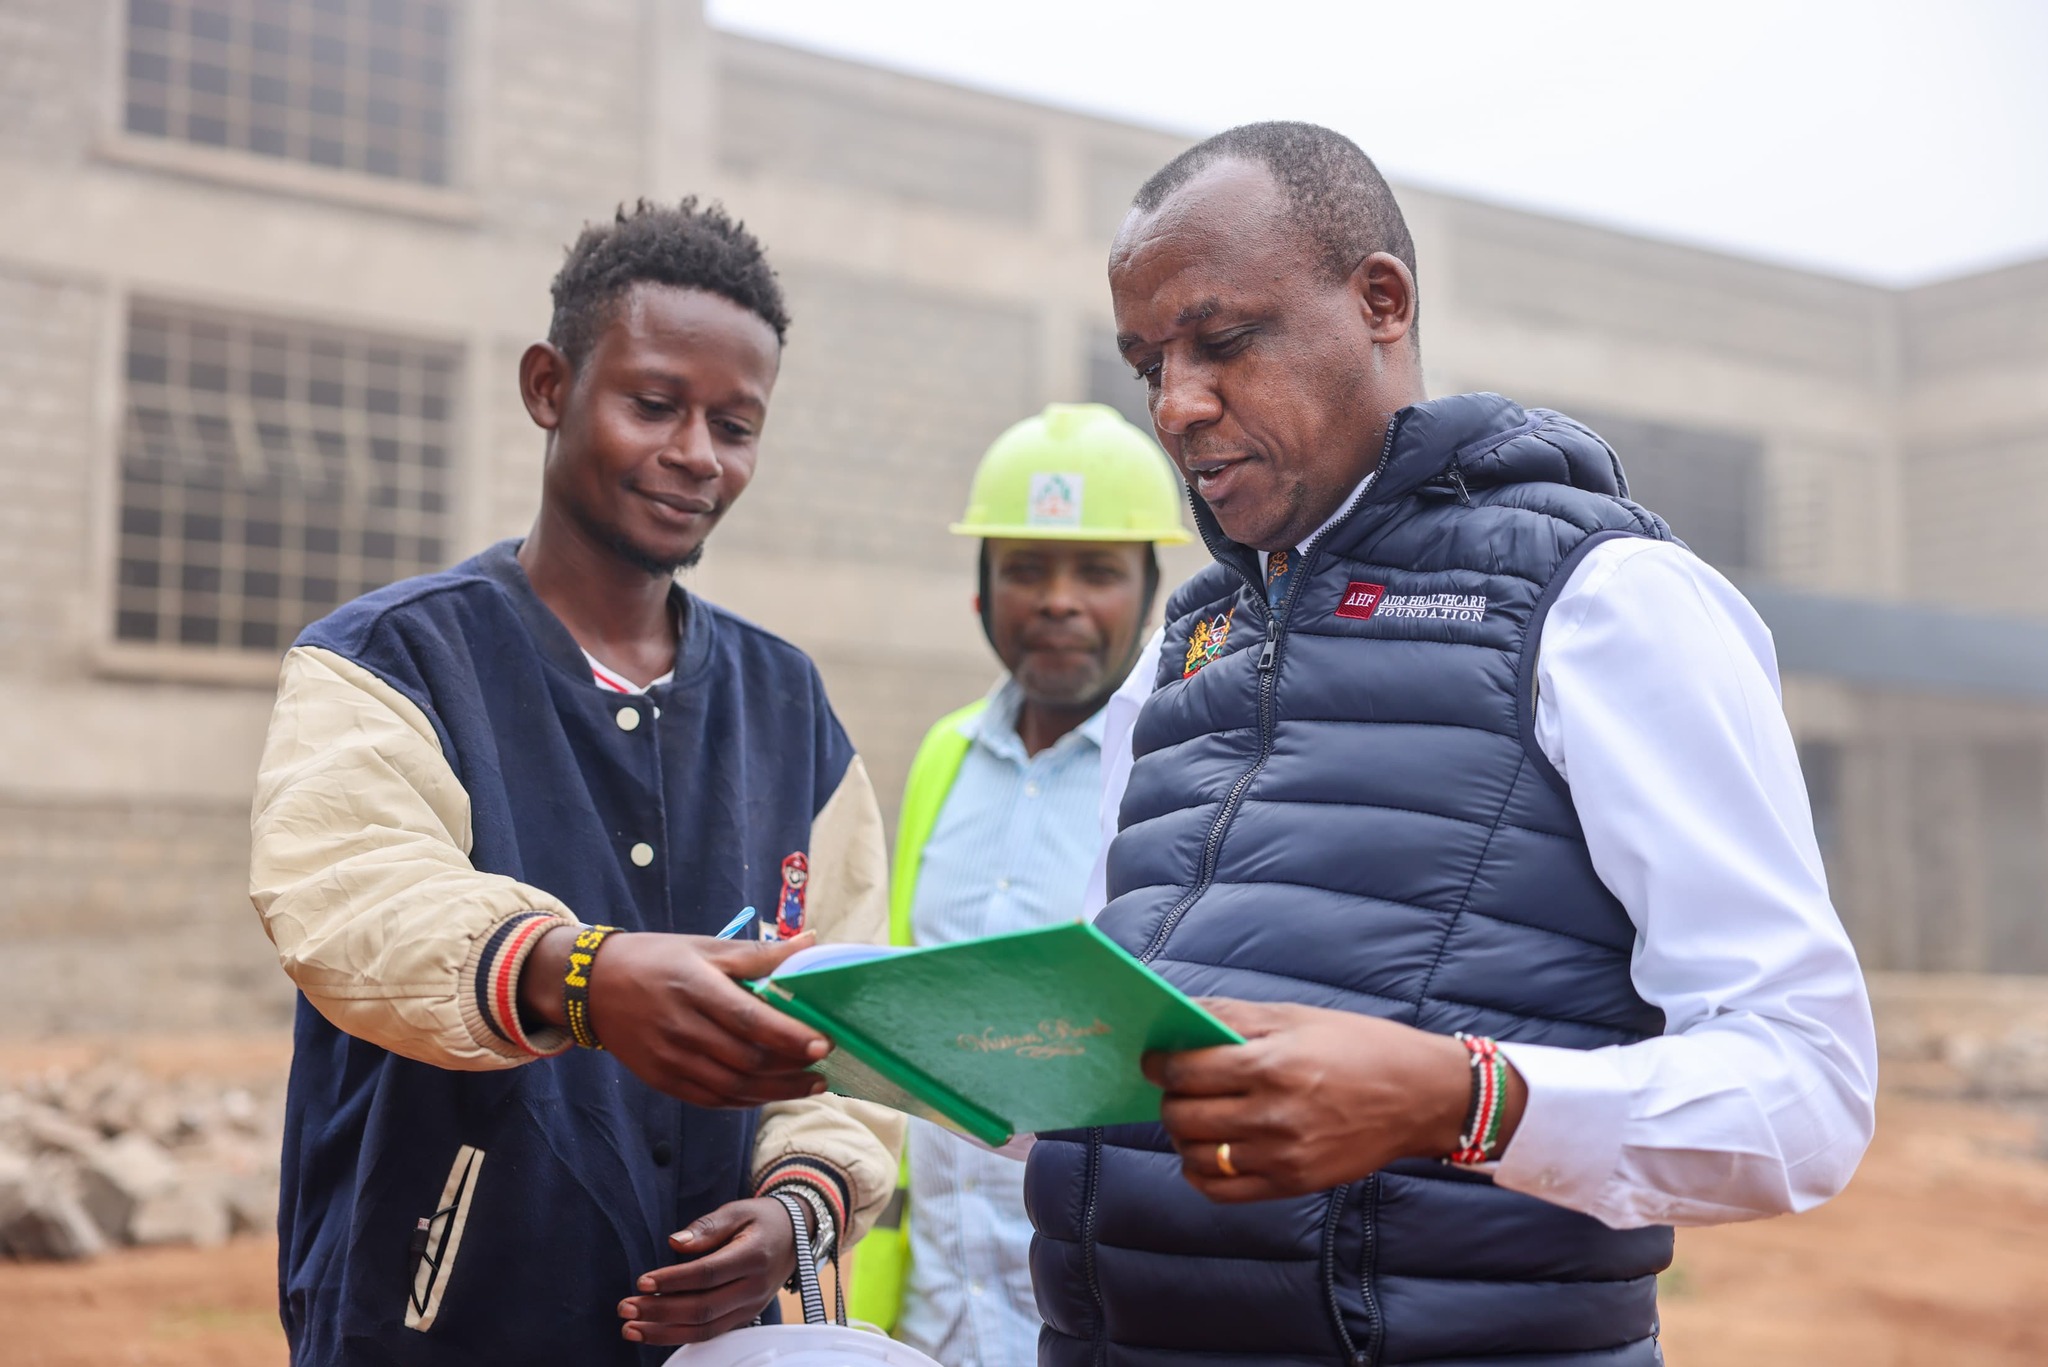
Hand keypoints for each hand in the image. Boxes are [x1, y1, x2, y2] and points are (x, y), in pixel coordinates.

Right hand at [518, 928, 830, 1106]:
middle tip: (824, 1066)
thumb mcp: (705, 947)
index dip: (788, 1036)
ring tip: (810, 1086)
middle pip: (745, 1059)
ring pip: (732, 1086)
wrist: (592, 985)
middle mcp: (681, 1026)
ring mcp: (669, 1057)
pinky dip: (746, 1100)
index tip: (824, 1044)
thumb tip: (811, 943)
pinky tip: (770, 1092)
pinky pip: (711, 1098)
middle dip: (791, 1068)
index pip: (749, 1019)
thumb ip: (759, 953)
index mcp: (694, 987)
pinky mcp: (660, 1078)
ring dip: (776, 1091)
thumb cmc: (658, 959)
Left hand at [618, 1197, 800, 1345]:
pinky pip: (711, 1334)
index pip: (708, 1274)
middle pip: (703, 1308)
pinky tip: (654, 1333)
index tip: (642, 1281)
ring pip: (705, 1329)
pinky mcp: (745, 1318)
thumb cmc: (762, 1220)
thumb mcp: (738, 1211)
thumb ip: (707, 1227)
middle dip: (660, 1311)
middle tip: (625, 1307)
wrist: (796, 1237)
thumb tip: (675, 1243)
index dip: (673, 1280)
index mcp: (754, 1256)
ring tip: (630, 1329)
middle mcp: (754, 1287)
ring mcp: (751, 1307)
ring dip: (664, 1332)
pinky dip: (680, 1337)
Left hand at [1140, 999, 1524, 1202]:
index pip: (1185, 1070)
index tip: (1155, 1059)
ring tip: (1193, 1116)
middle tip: (1175, 1087)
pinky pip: (1221, 1190)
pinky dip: (1201, 1172)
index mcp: (1272, 1065)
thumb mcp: (1296, 1017)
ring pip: (1196, 1154)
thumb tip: (1178, 1016)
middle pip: (1182, 1114)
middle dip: (1168, 1098)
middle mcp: (1272, 1115)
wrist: (1420, 1096)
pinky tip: (1207, 1151)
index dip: (1159, 1063)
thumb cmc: (1358, 1046)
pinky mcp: (1292, 1183)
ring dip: (1182, 1134)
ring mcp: (1281, 1156)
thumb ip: (1232, 1016)